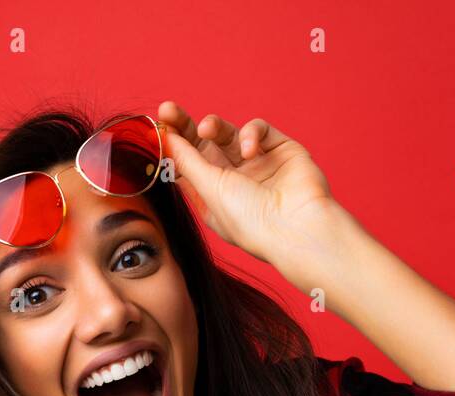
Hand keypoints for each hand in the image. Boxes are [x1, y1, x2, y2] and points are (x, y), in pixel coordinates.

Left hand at [156, 99, 338, 271]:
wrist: (297, 227)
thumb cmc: (251, 221)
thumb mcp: (209, 189)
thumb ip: (186, 160)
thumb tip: (165, 137)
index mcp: (213, 198)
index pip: (186, 166)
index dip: (172, 146)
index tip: (157, 127)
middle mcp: (234, 181)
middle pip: (203, 145)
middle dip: (186, 127)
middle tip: (169, 110)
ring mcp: (258, 165)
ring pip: (228, 134)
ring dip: (215, 126)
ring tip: (209, 129)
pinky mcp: (280, 150)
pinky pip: (258, 130)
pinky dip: (250, 133)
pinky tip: (250, 150)